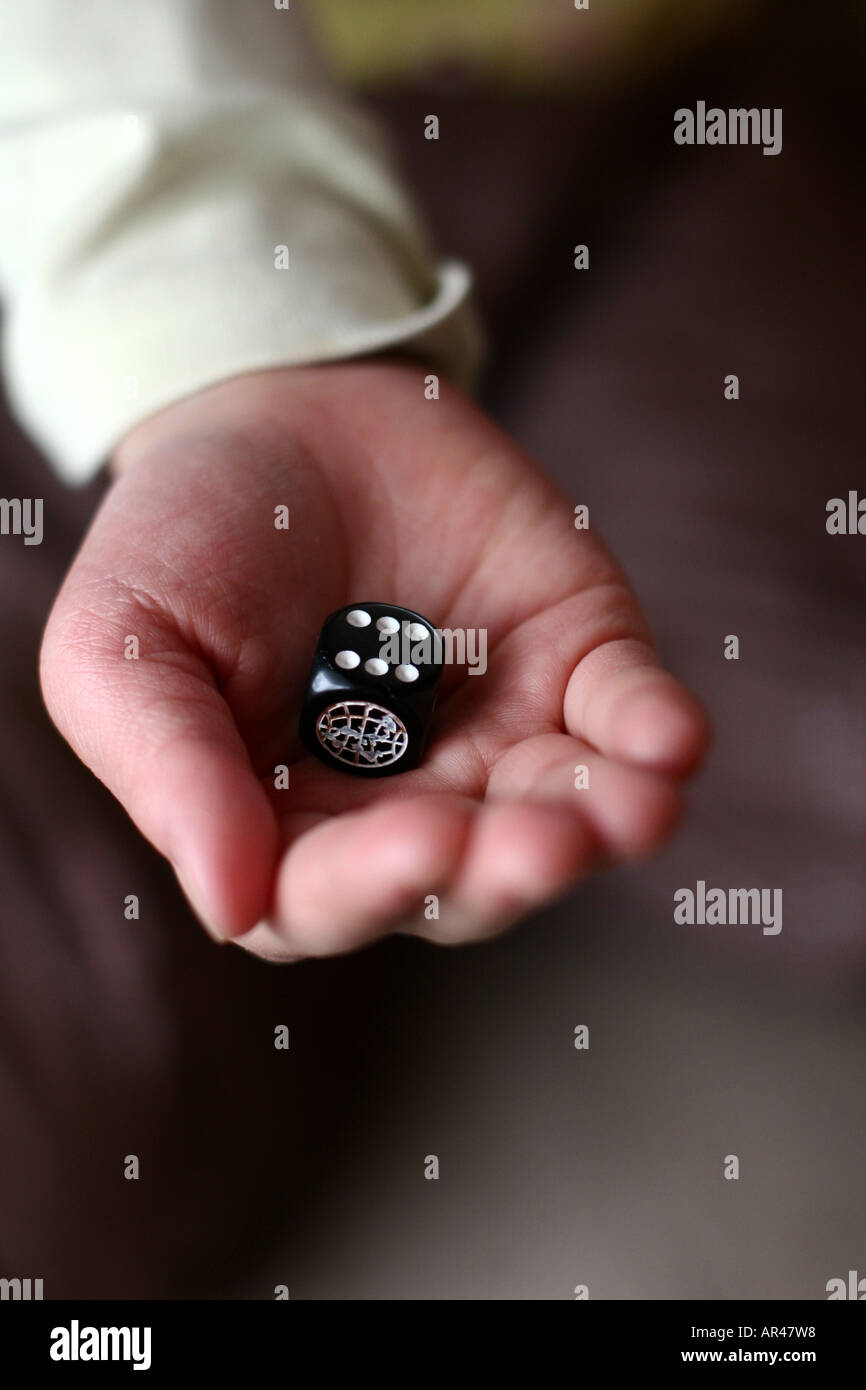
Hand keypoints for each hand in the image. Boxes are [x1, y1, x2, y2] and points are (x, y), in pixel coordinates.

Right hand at [41, 360, 709, 960]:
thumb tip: (232, 904)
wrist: (275, 409)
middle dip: (509, 869)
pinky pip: (624, 711)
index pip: (336, 895)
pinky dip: (652, 729)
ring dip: (603, 822)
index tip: (424, 842)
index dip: (381, 884)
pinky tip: (670, 740)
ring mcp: (498, 734)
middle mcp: (406, 802)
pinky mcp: (571, 657)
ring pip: (563, 812)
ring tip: (633, 808)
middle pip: (470, 878)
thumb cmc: (182, 540)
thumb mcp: (124, 648)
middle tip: (541, 845)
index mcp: (289, 827)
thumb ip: (170, 772)